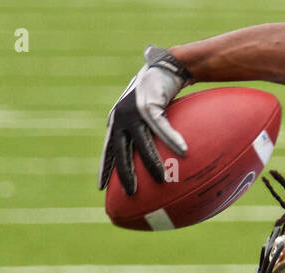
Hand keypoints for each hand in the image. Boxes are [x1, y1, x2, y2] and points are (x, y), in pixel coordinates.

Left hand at [98, 45, 192, 194]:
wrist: (165, 69)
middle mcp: (121, 118)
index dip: (105, 169)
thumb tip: (158, 162)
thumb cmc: (159, 97)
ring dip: (151, 162)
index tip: (102, 188)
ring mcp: (133, 111)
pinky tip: (183, 151)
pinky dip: (172, 139)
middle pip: (120, 150)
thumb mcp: (149, 119)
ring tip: (161, 179)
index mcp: (117, 123)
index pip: (109, 150)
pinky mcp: (148, 104)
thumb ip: (149, 138)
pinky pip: (161, 127)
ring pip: (141, 142)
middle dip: (125, 173)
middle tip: (131, 193)